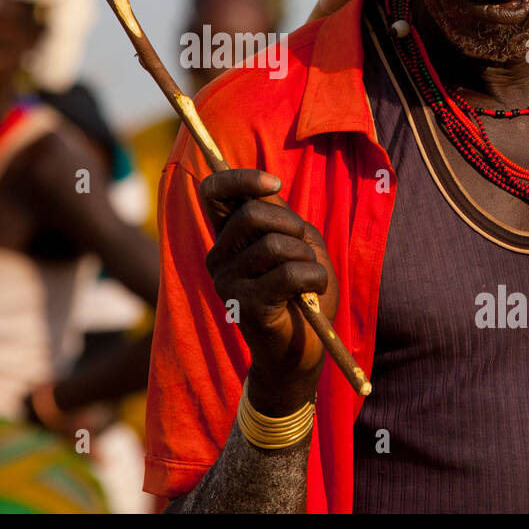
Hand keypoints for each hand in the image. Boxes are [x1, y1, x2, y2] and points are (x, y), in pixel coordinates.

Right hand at [198, 169, 338, 415]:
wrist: (302, 351)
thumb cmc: (303, 293)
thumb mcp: (298, 245)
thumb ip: (281, 215)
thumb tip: (267, 188)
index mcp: (228, 238)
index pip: (213, 192)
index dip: (240, 177)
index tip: (273, 183)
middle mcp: (218, 258)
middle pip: (252, 213)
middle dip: (292, 225)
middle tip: (304, 249)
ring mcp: (228, 283)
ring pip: (276, 244)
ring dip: (308, 259)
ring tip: (310, 279)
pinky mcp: (246, 306)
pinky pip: (289, 274)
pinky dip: (315, 279)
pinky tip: (314, 293)